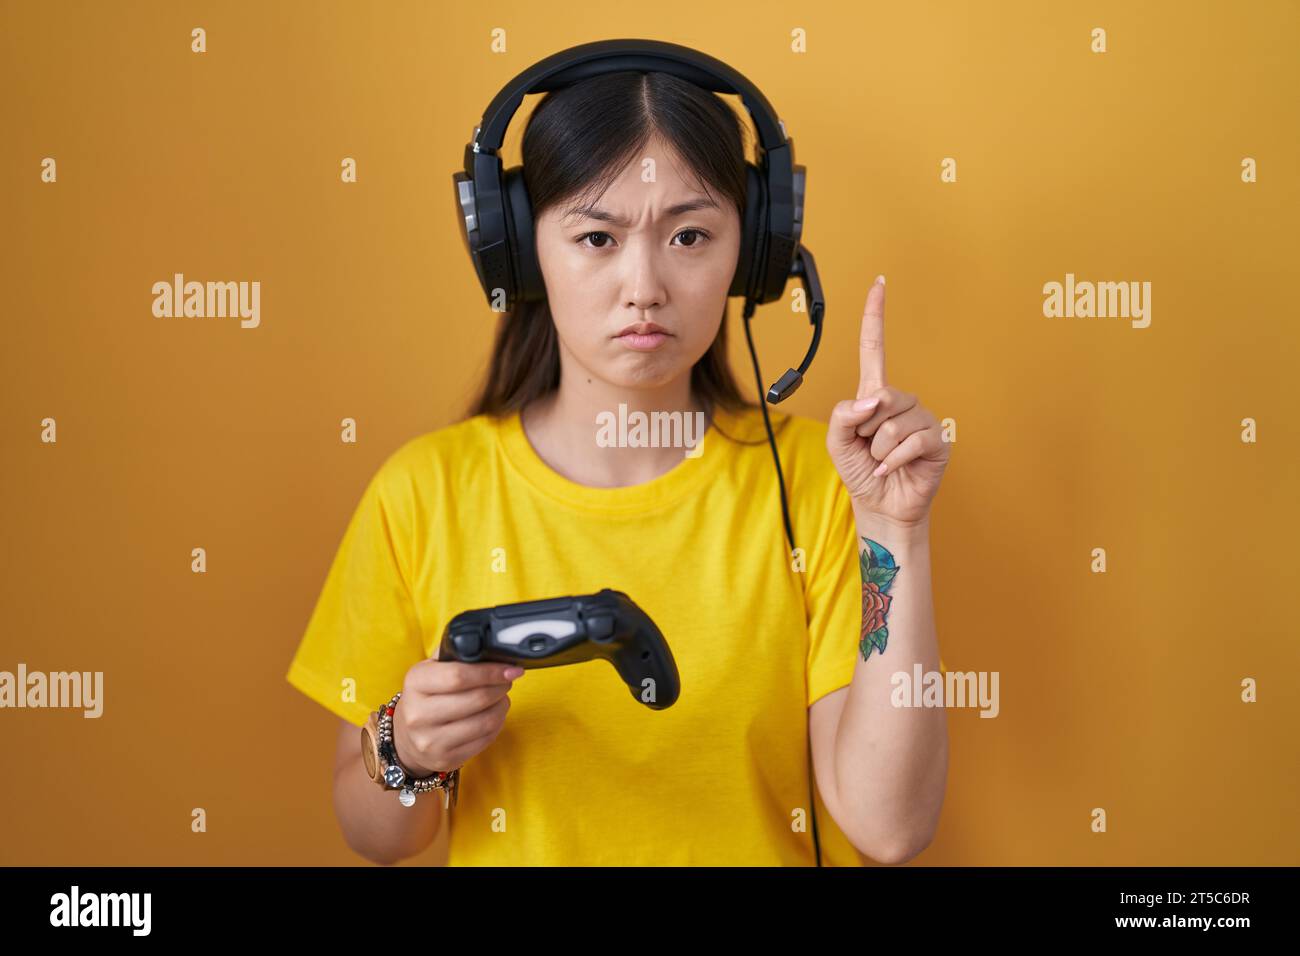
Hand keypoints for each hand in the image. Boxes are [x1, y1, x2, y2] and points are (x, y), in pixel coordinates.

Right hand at [391, 658, 521, 776]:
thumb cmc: (427, 695)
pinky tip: (494, 715)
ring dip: (502, 706)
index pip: (459, 676)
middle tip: (507, 680)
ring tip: (501, 697)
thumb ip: (456, 653)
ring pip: (485, 721)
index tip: (509, 668)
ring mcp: (430, 740)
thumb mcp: (431, 668)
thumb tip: (490, 646)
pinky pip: (485, 739)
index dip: (490, 671)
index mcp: (415, 683)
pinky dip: (497, 724)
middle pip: (477, 699)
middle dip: (500, 687)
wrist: (406, 737)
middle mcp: (418, 714)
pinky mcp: (445, 758)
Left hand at [826, 276, 949, 525]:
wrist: (881, 505)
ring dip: (879, 449)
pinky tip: (892, 469)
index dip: (875, 317)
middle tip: (870, 448)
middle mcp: (902, 401)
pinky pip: (910, 441)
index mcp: (875, 395)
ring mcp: (922, 419)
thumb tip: (873, 400)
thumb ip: (843, 414)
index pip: (875, 349)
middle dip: (867, 429)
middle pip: (882, 397)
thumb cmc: (860, 469)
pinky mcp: (938, 439)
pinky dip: (894, 460)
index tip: (879, 284)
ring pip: (893, 424)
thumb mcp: (837, 441)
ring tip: (883, 460)